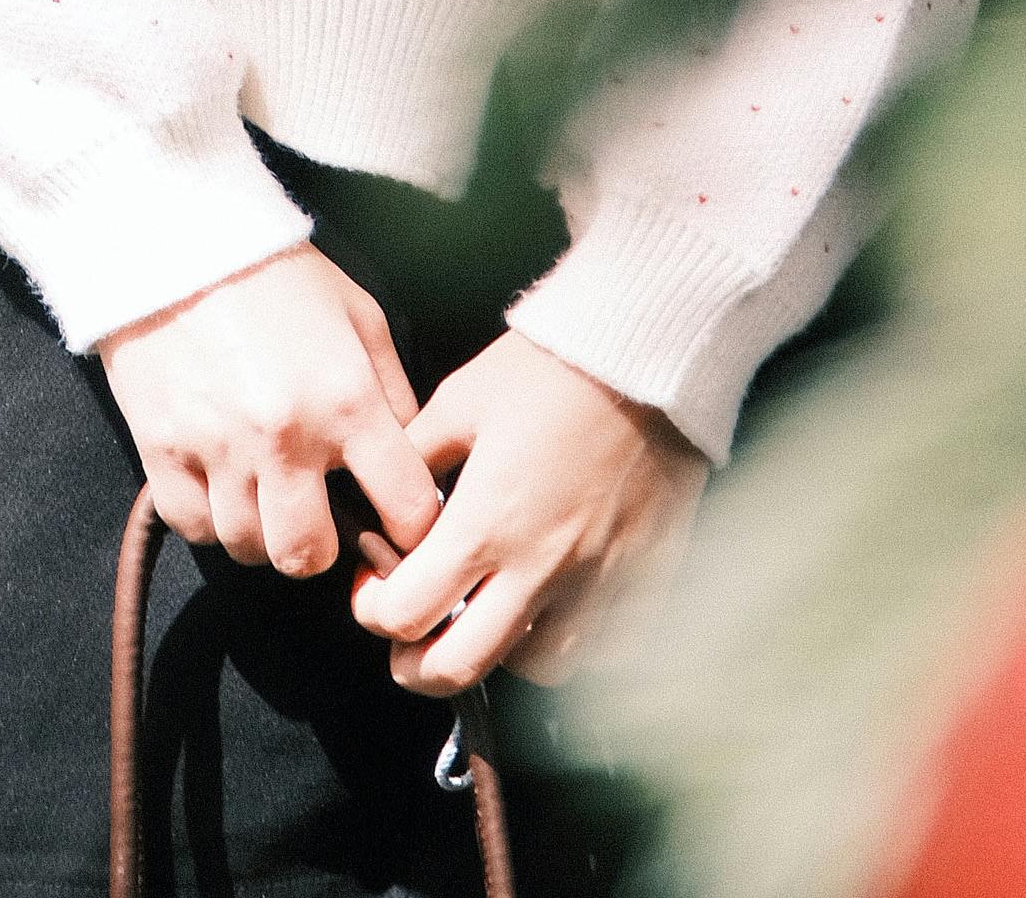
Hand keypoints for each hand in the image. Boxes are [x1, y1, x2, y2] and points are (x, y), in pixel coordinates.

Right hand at [95, 243, 445, 579]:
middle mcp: (284, 435)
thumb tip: (410, 463)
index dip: (411, 528)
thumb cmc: (274, 272)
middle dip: (321, 545)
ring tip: (263, 488)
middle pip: (310, 556)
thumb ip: (392, 392)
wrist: (177, 235)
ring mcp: (217, 447)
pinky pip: (194, 527)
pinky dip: (210, 516)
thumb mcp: (358, 314)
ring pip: (249, 547)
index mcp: (346, 399)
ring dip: (262, 528)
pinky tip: (219, 479)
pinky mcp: (161, 449)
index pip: (406, 510)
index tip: (397, 523)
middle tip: (315, 511)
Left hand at [346, 332, 703, 689]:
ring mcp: (598, 584)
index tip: (375, 586)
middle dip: (415, 665)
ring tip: (489, 611)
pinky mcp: (644, 582)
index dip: (374, 609)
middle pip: (459, 668)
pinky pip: (599, 649)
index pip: (408, 612)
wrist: (651, 357)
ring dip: (498, 651)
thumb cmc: (555, 368)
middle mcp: (541, 568)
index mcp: (487, 522)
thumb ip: (418, 456)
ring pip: (532, 668)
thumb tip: (391, 496)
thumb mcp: (462, 398)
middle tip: (408, 637)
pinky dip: (567, 639)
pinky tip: (553, 603)